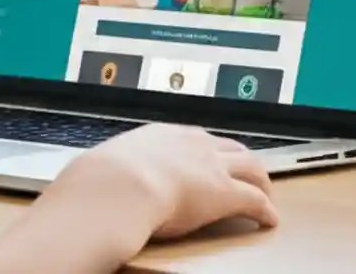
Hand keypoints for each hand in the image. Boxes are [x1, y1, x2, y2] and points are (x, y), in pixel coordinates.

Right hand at [42, 124, 277, 241]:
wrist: (118, 187)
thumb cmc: (101, 182)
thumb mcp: (104, 168)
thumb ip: (106, 173)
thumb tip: (85, 183)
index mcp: (161, 135)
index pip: (194, 137)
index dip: (207, 149)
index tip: (210, 156)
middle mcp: (192, 144)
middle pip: (230, 146)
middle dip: (242, 159)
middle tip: (248, 172)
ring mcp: (211, 166)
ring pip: (252, 166)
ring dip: (262, 180)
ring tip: (266, 193)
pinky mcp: (226, 193)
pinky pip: (256, 200)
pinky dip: (266, 209)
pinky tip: (270, 219)